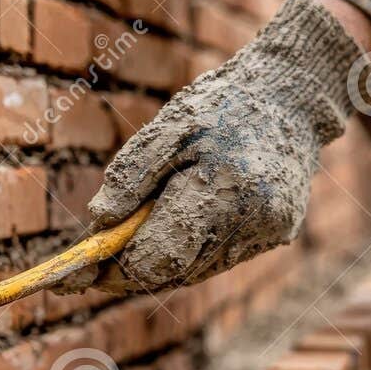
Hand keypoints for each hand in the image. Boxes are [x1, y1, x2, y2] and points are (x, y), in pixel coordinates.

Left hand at [86, 0, 362, 294]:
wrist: (293, 95)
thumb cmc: (222, 104)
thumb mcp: (168, 127)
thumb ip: (130, 175)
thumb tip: (97, 224)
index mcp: (221, 191)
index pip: (156, 257)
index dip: (114, 270)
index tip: (77, 274)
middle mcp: (251, 223)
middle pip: (174, 272)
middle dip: (131, 272)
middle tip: (92, 269)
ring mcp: (269, 233)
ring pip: (197, 270)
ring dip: (160, 264)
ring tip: (128, 244)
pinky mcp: (279, 234)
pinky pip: (221, 258)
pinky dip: (191, 251)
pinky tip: (173, 229)